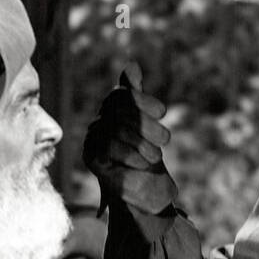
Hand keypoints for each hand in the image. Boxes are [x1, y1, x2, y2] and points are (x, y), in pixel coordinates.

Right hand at [82, 61, 178, 214]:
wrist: (148, 195)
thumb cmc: (149, 159)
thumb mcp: (150, 127)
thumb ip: (139, 98)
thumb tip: (131, 63)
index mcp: (113, 113)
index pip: (122, 96)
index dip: (142, 101)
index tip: (162, 112)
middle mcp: (100, 123)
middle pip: (120, 112)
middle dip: (146, 125)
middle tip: (166, 140)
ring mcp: (93, 141)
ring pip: (115, 130)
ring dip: (141, 143)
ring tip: (156, 157)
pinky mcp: (92, 159)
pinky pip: (109, 148)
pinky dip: (131, 155)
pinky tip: (143, 164)